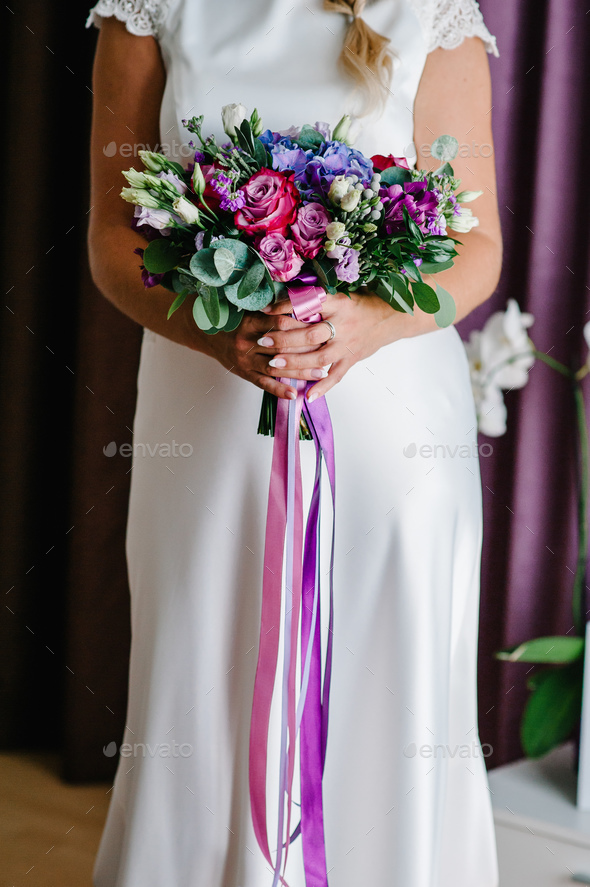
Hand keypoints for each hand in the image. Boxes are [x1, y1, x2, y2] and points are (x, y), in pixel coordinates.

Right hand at [193, 308, 315, 399]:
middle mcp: (247, 342)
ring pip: (276, 367)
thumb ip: (273, 311)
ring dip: (300, 372)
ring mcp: (245, 360)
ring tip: (321, 374)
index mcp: (251, 322)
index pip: (280, 323)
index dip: (302, 325)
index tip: (322, 326)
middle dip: (307, 350)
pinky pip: (263, 384)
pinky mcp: (244, 373)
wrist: (208, 334)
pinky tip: (293, 394)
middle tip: (328, 352)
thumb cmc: (236, 320)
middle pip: (281, 347)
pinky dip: (279, 389)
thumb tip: (305, 306)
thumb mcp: (251, 310)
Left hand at [258, 290, 395, 399]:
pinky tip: (307, 395)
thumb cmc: (360, 303)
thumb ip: (316, 299)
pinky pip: (336, 375)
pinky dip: (322, 387)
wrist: (391, 316)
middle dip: (284, 339)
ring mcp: (348, 344)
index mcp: (338, 304)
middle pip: (310, 334)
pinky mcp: (353, 358)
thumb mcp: (340, 294)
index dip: (285, 307)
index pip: (308, 304)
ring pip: (319, 357)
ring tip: (274, 365)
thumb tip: (285, 297)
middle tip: (263, 341)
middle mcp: (343, 324)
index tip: (265, 310)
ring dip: (295, 363)